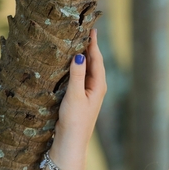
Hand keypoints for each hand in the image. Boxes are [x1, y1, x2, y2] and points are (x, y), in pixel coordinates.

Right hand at [55, 28, 106, 143]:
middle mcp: (96, 87)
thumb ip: (77, 75)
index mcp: (99, 85)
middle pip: (93, 62)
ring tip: (76, 40)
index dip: (93, 44)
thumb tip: (80, 55)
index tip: (92, 28)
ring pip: (86, 69)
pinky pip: (79, 76)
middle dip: (88, 46)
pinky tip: (69, 61)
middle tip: (83, 29)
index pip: (97, 59)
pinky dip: (76, 66)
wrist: (71, 141)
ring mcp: (88, 92)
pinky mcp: (80, 96)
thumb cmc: (74, 120)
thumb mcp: (74, 96)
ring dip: (82, 55)